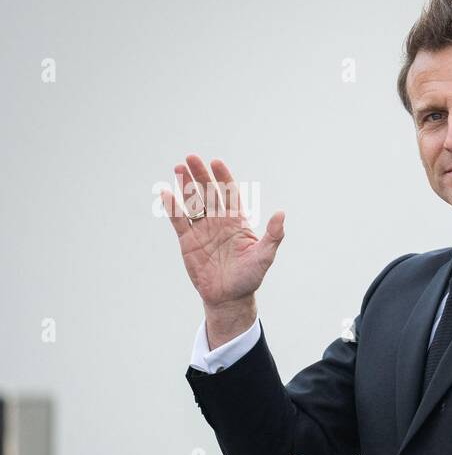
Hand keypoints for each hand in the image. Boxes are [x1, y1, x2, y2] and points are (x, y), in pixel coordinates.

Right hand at [161, 154, 284, 311]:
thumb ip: (273, 235)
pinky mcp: (188, 241)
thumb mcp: (265, 256)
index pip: (229, 193)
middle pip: (208, 193)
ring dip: (185, 186)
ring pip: (192, 203)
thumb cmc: (251, 276)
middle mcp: (219, 221)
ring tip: (178, 168)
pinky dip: (173, 208)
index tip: (216, 162)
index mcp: (237, 221)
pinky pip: (179, 221)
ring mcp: (202, 229)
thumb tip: (281, 213)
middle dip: (201, 175)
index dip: (223, 177)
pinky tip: (166, 193)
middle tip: (191, 157)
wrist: (229, 297)